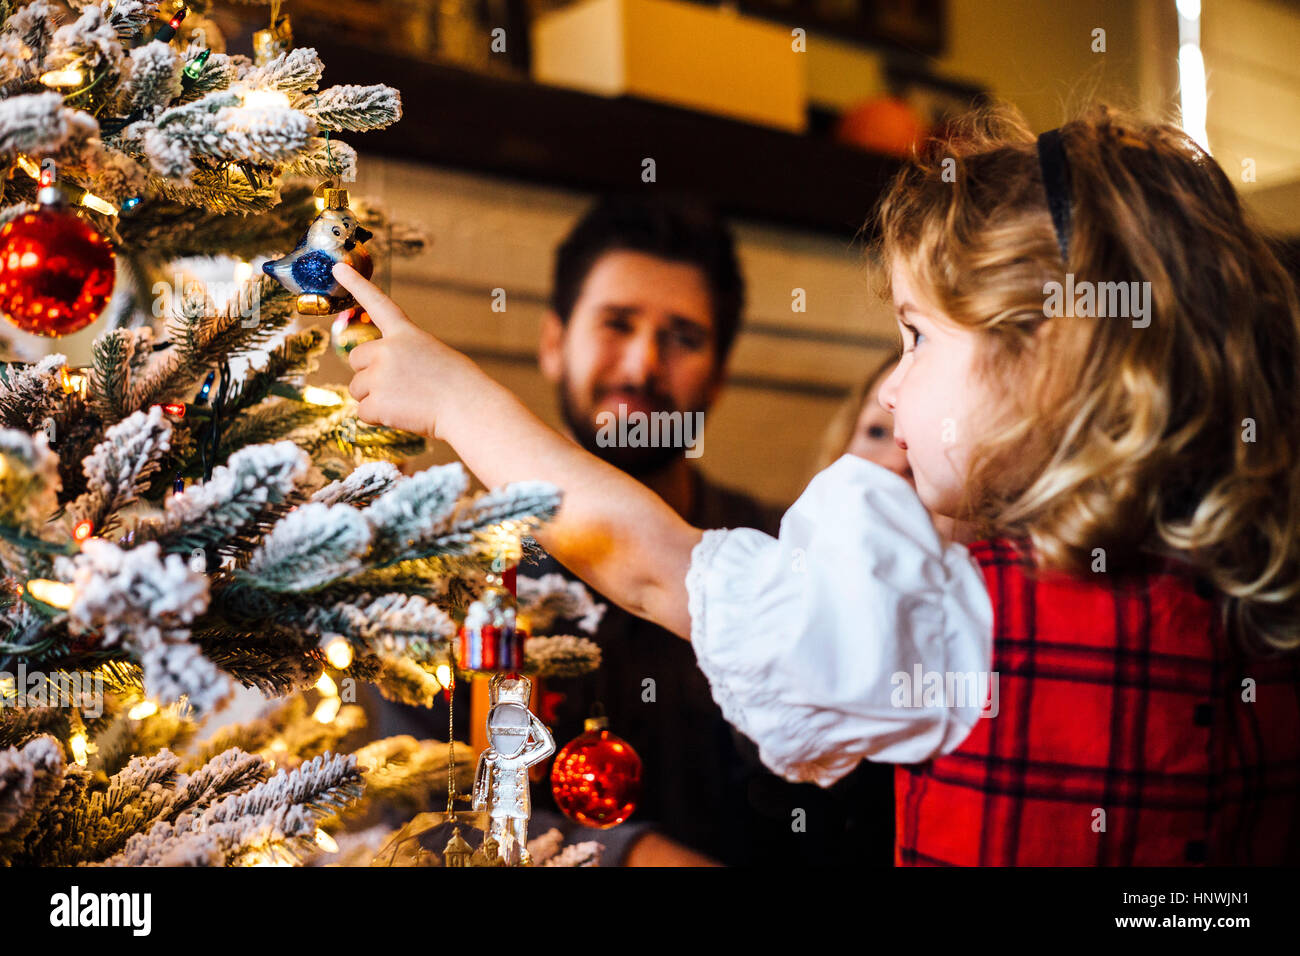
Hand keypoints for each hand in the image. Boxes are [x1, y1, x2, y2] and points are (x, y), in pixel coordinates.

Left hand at [332, 261, 467, 436]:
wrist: (469, 409)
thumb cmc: (460, 386)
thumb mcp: (433, 356)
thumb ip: (403, 357)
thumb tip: (380, 381)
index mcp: (406, 334)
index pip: (378, 303)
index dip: (356, 284)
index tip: (337, 267)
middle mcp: (387, 349)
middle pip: (356, 359)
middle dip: (369, 374)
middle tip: (399, 387)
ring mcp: (380, 375)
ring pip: (358, 389)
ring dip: (376, 399)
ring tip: (408, 402)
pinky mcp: (376, 402)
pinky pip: (363, 412)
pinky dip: (379, 418)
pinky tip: (404, 415)